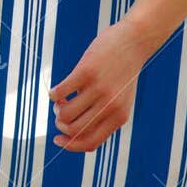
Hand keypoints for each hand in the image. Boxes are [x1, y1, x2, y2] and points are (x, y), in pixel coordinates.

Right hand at [49, 17, 150, 153]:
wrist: (134, 42)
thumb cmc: (122, 73)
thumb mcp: (120, 100)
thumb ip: (103, 117)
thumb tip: (70, 131)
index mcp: (119, 117)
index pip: (90, 143)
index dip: (70, 145)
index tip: (57, 139)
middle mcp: (110, 105)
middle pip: (73, 129)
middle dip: (60, 124)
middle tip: (60, 112)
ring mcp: (98, 88)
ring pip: (65, 113)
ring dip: (56, 108)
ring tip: (60, 100)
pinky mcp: (86, 71)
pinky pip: (60, 91)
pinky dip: (53, 94)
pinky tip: (56, 90)